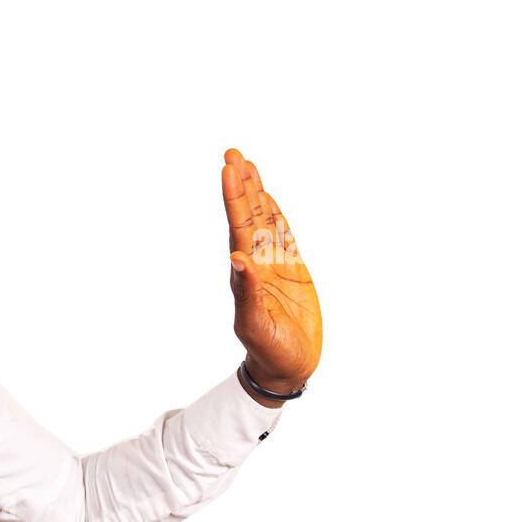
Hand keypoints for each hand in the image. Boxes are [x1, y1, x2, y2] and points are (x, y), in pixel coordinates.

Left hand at [222, 148, 322, 401]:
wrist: (285, 368)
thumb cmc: (269, 351)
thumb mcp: (255, 323)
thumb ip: (247, 292)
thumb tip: (236, 259)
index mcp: (247, 273)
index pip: (239, 226)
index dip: (234, 197)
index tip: (229, 168)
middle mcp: (258, 263)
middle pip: (248, 215)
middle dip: (241, 185)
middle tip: (232, 153)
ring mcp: (274, 265)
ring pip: (264, 220)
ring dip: (255, 193)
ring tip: (247, 164)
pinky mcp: (292, 271)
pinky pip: (282, 235)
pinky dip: (275, 214)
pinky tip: (268, 197)